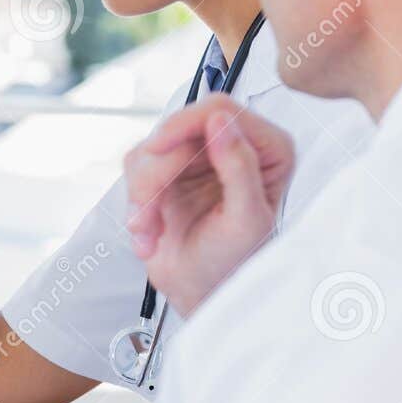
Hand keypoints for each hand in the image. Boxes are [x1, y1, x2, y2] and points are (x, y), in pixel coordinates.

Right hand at [124, 96, 294, 316]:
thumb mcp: (247, 220)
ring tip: (150, 231)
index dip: (183, 123)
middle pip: (177, 128)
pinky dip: (135, 205)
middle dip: (156, 175)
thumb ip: (240, 167)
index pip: (220, 109)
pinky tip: (148, 233)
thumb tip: (221, 121)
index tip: (157, 148)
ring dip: (142, 196)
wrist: (199, 293)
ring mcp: (197, 157)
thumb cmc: (233, 264)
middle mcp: (232, 145)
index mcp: (266, 149)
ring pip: (150, 149)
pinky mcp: (167, 171)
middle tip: (148, 215)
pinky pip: (135, 169)